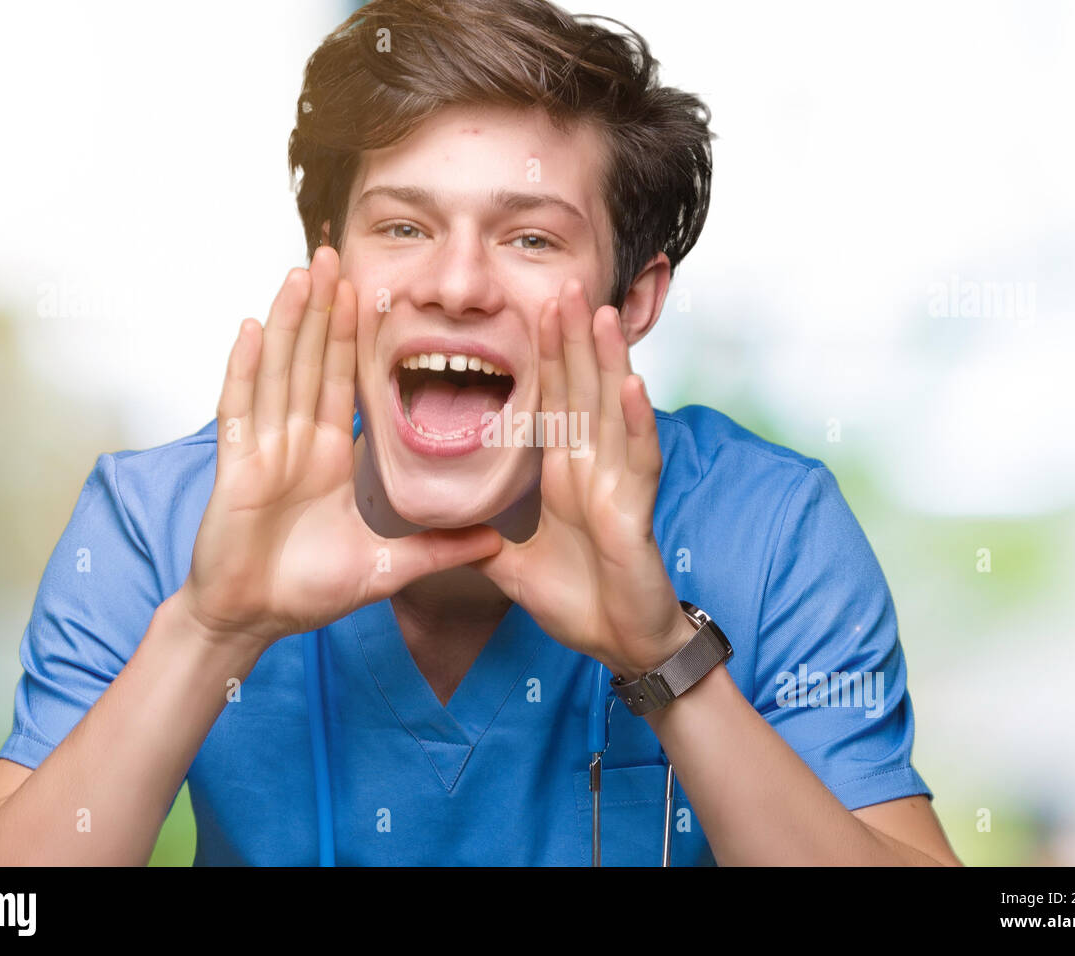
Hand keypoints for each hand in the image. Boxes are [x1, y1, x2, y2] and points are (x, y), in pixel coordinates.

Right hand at [179, 247, 502, 646]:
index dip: (362, 341)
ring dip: (290, 320)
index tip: (378, 295)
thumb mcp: (388, 567)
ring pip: (281, 371)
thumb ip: (439, 549)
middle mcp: (301, 443)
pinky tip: (251, 326)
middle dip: (325, 309)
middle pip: (315, 362)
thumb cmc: (310, 591)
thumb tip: (498, 540)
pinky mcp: (237, 467)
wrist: (253, 620)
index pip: (352, 385)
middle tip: (336, 255)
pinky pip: (240, 409)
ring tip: (303, 272)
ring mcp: (267, 449)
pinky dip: (243, 369)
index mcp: (335, 458)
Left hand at [470, 278, 692, 678]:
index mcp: (564, 473)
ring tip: (600, 314)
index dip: (545, 355)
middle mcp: (594, 467)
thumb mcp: (510, 563)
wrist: (618, 643)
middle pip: (581, 390)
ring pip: (613, 412)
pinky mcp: (636, 512)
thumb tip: (435, 523)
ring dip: (608, 362)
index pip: (552, 401)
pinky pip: (638, 461)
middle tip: (565, 284)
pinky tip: (632, 386)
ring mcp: (618, 485)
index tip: (533, 307)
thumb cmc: (577, 598)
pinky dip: (635, 424)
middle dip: (573, 338)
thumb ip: (479, 537)